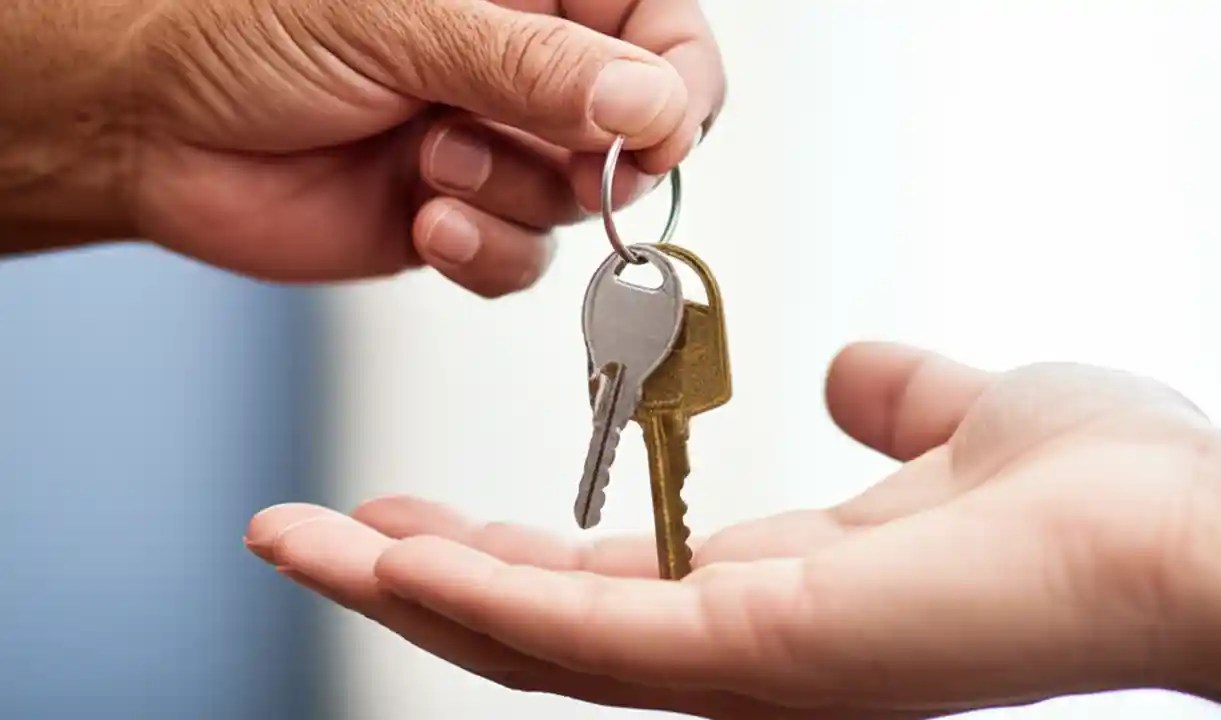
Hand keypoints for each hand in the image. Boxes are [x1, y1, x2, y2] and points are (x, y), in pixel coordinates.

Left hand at [4, 0, 722, 293]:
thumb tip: (655, 105)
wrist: (153, 127)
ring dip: (512, 196)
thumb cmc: (246, 32)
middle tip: (531, 151)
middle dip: (585, 156)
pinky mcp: (463, 220)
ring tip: (429, 164)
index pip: (663, 33)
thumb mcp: (404, 25)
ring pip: (579, 203)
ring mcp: (497, 149)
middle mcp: (524, 72)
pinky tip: (424, 223)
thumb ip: (536, 67)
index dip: (679, 86)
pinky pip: (524, 260)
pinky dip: (485, 254)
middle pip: (634, 131)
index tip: (657, 131)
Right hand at [244, 342, 1220, 717]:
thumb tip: (852, 374)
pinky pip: (588, 634)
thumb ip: (893, 405)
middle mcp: (738, 645)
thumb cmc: (1093, 490)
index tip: (409, 507)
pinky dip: (482, 596)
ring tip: (305, 540)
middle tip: (303, 532)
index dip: (493, 548)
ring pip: (533, 638)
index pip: (598, 580)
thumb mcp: (959, 418)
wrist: (1183, 530)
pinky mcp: (755, 655)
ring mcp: (740, 664)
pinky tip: (399, 552)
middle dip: (410, 578)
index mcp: (774, 585)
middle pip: (536, 620)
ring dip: (410, 589)